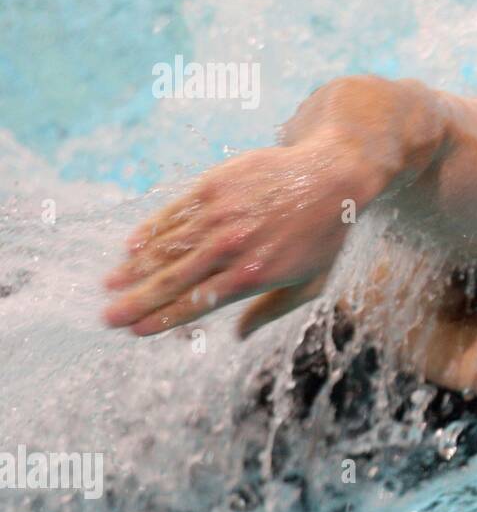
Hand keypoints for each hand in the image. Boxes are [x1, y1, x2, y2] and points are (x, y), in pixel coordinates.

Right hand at [103, 138, 377, 337]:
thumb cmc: (325, 236)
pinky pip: (175, 212)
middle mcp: (232, 246)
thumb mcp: (310, 283)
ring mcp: (221, 213)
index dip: (163, 319)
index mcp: (254, 275)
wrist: (334, 175)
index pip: (197, 303)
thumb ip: (271, 310)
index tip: (136, 332)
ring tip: (111, 284)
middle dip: (137, 301)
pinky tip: (131, 244)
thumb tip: (238, 335)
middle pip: (173, 280)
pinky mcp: (215, 185)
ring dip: (136, 267)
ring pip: (167, 246)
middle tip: (108, 317)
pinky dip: (151, 230)